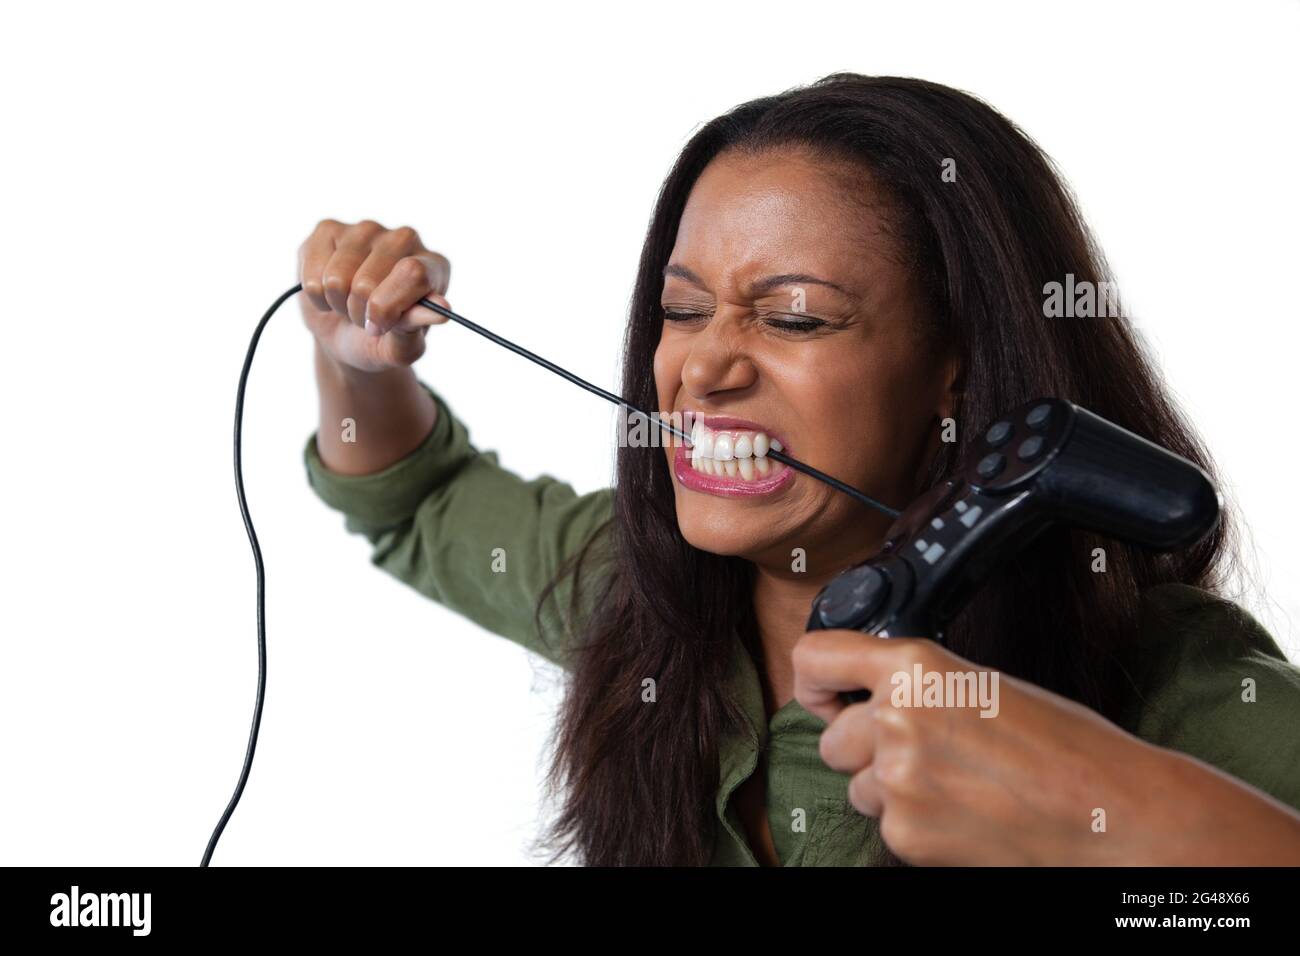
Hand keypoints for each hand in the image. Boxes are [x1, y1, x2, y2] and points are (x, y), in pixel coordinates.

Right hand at [297, 218, 451, 372]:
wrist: (348, 336)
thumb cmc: (384, 340)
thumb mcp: (402, 347)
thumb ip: (418, 328)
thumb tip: (442, 311)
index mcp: (432, 266)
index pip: (412, 274)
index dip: (388, 307)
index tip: (378, 328)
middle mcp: (403, 239)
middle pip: (367, 281)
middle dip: (359, 312)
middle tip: (365, 317)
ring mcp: (366, 230)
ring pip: (336, 277)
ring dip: (337, 303)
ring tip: (348, 304)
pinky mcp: (328, 229)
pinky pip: (311, 271)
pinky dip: (315, 293)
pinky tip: (328, 290)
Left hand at [791, 629, 1181, 864]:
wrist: (1109, 812)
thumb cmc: (1064, 746)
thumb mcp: (979, 682)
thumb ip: (914, 683)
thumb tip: (866, 696)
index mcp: (914, 667)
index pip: (815, 657)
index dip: (814, 679)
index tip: (821, 692)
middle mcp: (895, 718)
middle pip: (833, 737)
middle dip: (863, 747)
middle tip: (922, 753)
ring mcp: (895, 780)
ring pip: (858, 786)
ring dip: (892, 788)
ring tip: (959, 784)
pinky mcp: (905, 833)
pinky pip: (887, 825)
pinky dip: (917, 822)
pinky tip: (966, 813)